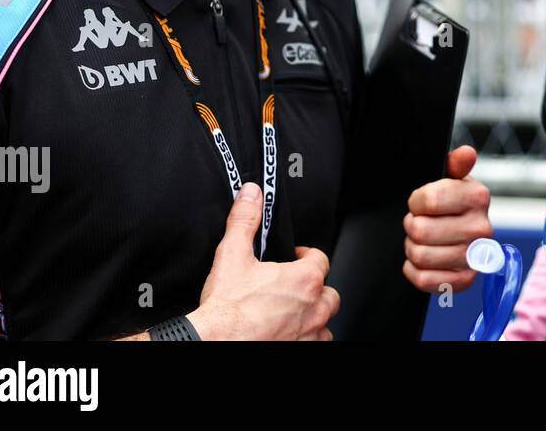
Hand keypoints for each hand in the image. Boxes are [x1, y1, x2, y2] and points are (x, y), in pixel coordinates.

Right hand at [188, 183, 339, 339]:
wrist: (216, 342)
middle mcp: (314, 307)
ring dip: (315, 315)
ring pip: (326, 320)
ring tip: (297, 311)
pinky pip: (317, 342)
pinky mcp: (302, 349)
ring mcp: (310, 332)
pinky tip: (292, 332)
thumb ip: (244, 221)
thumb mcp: (232, 255)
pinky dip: (308, 337)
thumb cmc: (227, 308)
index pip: (321, 259)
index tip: (297, 256)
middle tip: (297, 286)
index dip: (308, 255)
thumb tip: (250, 196)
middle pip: (329, 292)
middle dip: (316, 287)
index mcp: (305, 279)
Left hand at [403, 146, 491, 292]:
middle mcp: (481, 228)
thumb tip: (466, 153)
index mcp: (478, 197)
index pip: (428, 201)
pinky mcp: (465, 280)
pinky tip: (424, 260)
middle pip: (420, 230)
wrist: (465, 231)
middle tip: (420, 222)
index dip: (416, 202)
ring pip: (419, 255)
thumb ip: (455, 163)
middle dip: (412, 225)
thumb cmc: (453, 201)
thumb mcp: (452, 177)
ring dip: (412, 248)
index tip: (422, 202)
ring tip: (423, 240)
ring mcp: (474, 257)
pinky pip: (423, 279)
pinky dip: (415, 270)